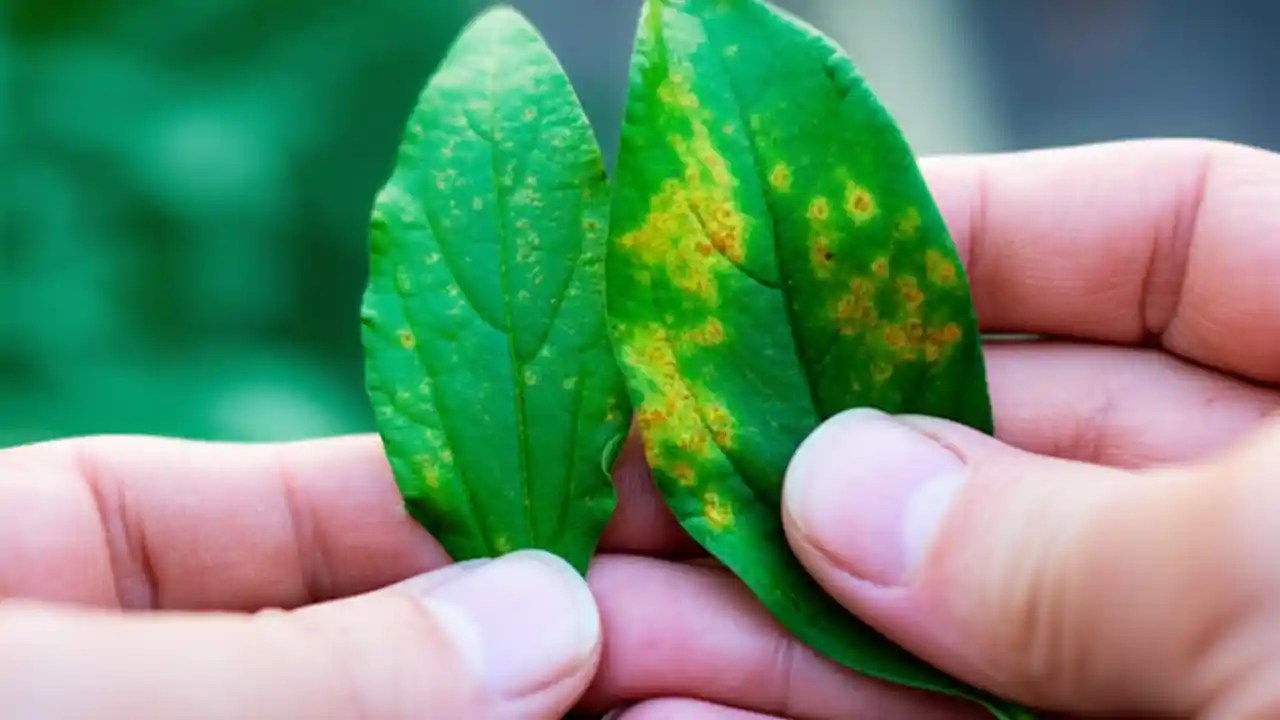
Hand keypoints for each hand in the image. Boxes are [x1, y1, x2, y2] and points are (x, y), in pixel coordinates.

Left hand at [0, 434, 962, 718]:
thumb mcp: (35, 697)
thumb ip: (290, 667)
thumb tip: (547, 617)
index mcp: (143, 557)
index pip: (416, 497)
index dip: (587, 498)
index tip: (743, 510)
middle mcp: (246, 668)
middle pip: (498, 631)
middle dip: (675, 631)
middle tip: (840, 647)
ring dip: (667, 716)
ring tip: (823, 704)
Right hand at [611, 138, 1279, 718]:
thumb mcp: (1278, 576)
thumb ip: (1066, 537)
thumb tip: (841, 492)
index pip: (1162, 238)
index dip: (965, 229)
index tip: (775, 249)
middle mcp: (1256, 516)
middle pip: (1002, 440)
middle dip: (798, 456)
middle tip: (628, 471)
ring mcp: (1192, 657)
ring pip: (948, 610)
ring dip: (760, 612)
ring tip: (602, 607)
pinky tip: (682, 706)